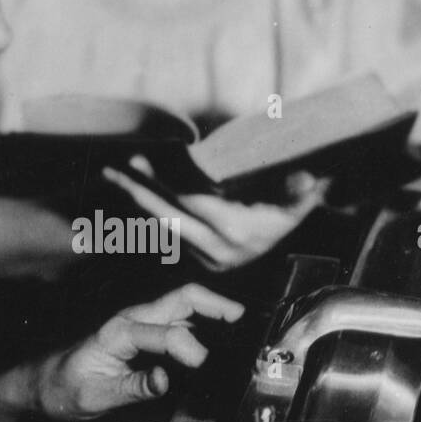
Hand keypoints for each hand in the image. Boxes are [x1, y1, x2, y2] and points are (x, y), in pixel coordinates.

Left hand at [34, 284, 243, 421]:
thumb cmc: (64, 389)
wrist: (42, 386)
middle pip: (185, 299)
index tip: (206, 369)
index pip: (169, 333)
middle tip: (249, 323)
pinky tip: (222, 346)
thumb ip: (132, 387)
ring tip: (245, 332)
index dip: (192, 351)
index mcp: (120, 331)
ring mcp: (141, 326)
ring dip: (216, 315)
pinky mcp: (146, 338)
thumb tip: (166, 380)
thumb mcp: (94, 396)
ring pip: (186, 308)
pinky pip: (181, 325)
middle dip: (219, 306)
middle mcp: (134, 320)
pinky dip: (206, 329)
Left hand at [103, 157, 329, 271]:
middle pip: (165, 218)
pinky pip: (168, 234)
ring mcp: (204, 257)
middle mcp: (215, 249)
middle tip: (111, 170)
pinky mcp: (199, 259)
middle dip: (137, 192)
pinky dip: (152, 214)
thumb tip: (308, 179)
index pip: (188, 204)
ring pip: (163, 228)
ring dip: (140, 202)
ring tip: (118, 176)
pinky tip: (136, 193)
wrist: (287, 248)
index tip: (139, 162)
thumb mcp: (298, 204)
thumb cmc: (289, 214)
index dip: (161, 183)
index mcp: (233, 231)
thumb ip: (302, 192)